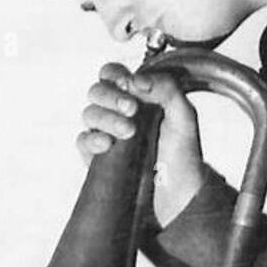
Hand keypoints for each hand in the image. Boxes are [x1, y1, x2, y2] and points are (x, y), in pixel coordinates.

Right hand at [78, 62, 204, 226]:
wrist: (179, 192)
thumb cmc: (182, 153)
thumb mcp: (184, 116)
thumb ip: (167, 89)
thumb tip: (138, 79)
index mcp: (138, 97)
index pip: (113, 74)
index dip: (115, 74)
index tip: (131, 85)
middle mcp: (118, 112)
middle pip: (97, 91)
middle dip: (112, 97)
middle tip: (131, 109)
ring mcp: (106, 133)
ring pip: (89, 114)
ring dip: (106, 118)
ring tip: (129, 131)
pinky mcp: (97, 156)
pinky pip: (82, 141)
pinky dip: (92, 139)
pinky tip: (107, 144)